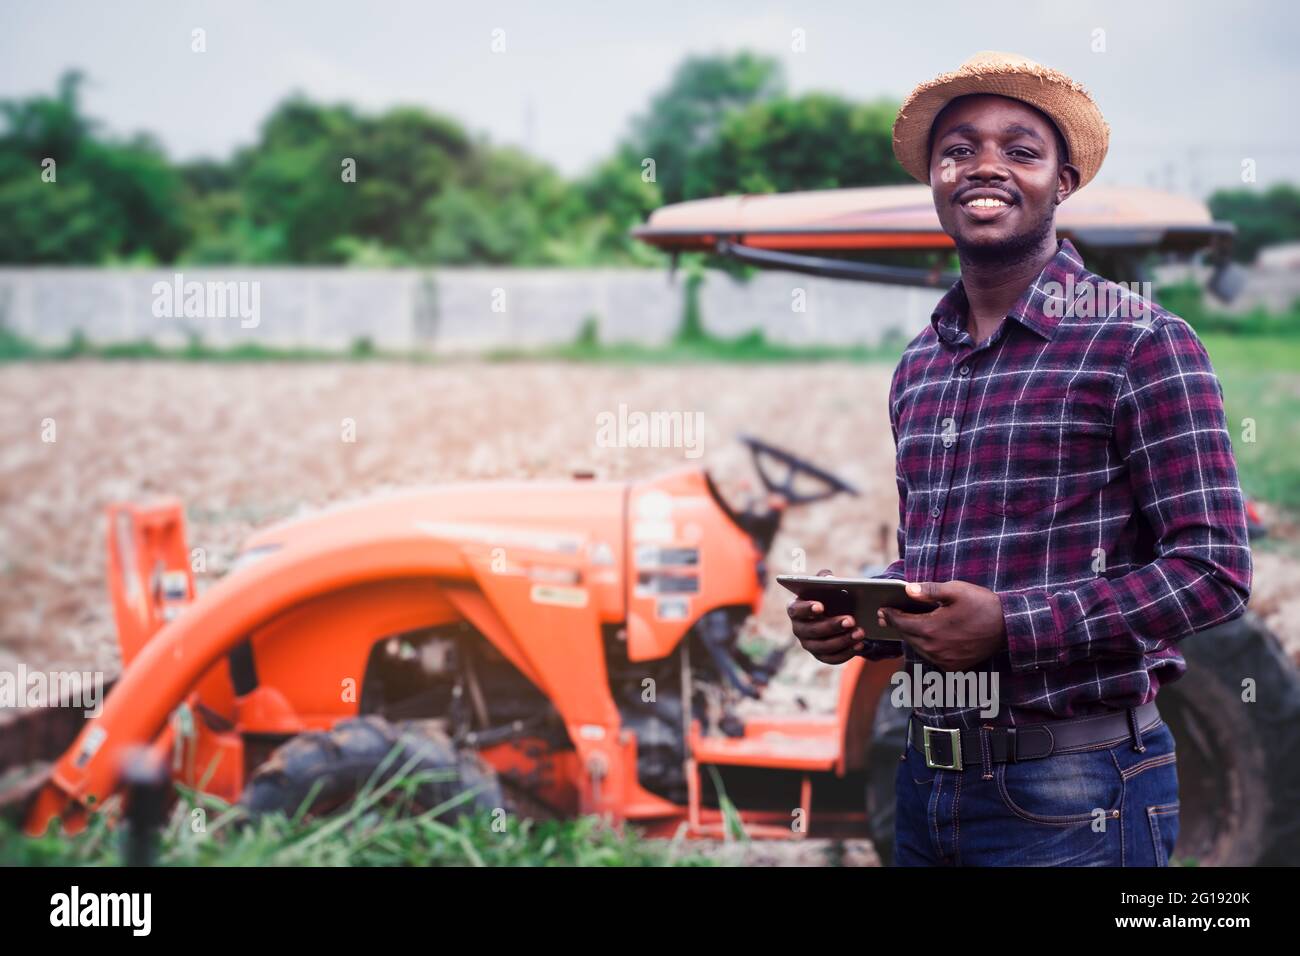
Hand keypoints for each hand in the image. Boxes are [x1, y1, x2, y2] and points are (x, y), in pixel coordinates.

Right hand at [787, 568, 864, 664]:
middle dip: (832, 626)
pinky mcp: (820, 656)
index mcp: (795, 609)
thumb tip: (829, 577)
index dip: (807, 609)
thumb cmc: (826, 596)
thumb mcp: (823, 585)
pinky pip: (832, 658)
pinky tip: (859, 645)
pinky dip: (846, 653)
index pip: (796, 610)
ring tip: (860, 632)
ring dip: (843, 640)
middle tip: (851, 620)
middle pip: (812, 631)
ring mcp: (808, 644)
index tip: (821, 606)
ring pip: (823, 647)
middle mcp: (798, 629)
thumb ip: (824, 578)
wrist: (833, 614)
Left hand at [879, 580, 1005, 669]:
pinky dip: (926, 647)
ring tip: (906, 625)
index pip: (901, 622)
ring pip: (918, 648)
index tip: (882, 610)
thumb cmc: (982, 604)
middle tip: (887, 616)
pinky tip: (927, 637)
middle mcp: (934, 648)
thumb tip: (907, 590)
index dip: (890, 615)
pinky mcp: (954, 667)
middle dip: (897, 625)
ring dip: (911, 636)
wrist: (1009, 626)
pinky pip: (932, 657)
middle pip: (908, 636)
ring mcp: (944, 660)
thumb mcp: (955, 590)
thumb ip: (929, 590)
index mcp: (931, 629)